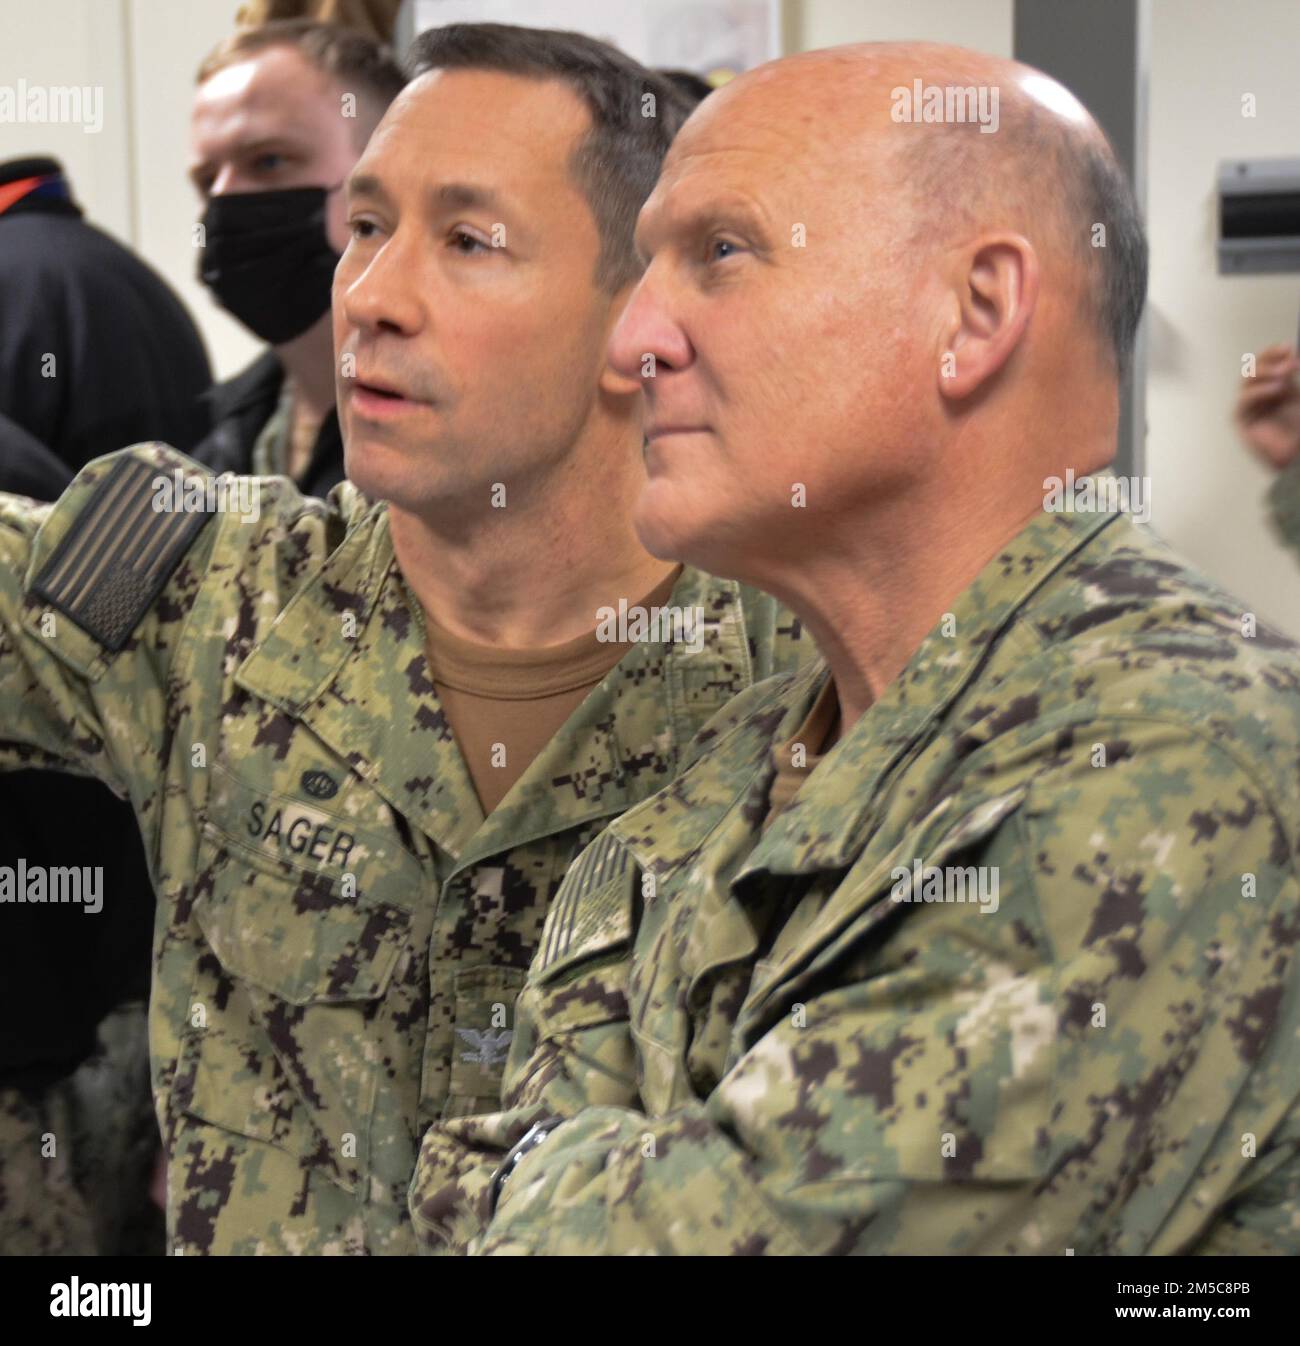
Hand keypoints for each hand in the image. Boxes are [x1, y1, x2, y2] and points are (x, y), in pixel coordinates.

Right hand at [1236, 344, 1299, 468]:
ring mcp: (1249, 406)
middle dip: (1270, 361)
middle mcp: (1260, 393)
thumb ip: (1291, 377)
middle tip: (1289, 362)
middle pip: (1253, 368)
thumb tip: (1291, 356)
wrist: (1296, 454)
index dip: (1274, 353)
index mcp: (1275, 384)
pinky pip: (1244, 401)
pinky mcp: (1241, 420)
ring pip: (1247, 380)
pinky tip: (1277, 389)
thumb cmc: (1299, 429)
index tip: (1288, 347)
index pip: (1266, 362)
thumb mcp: (1299, 397)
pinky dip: (1259, 392)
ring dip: (1266, 374)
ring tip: (1285, 375)